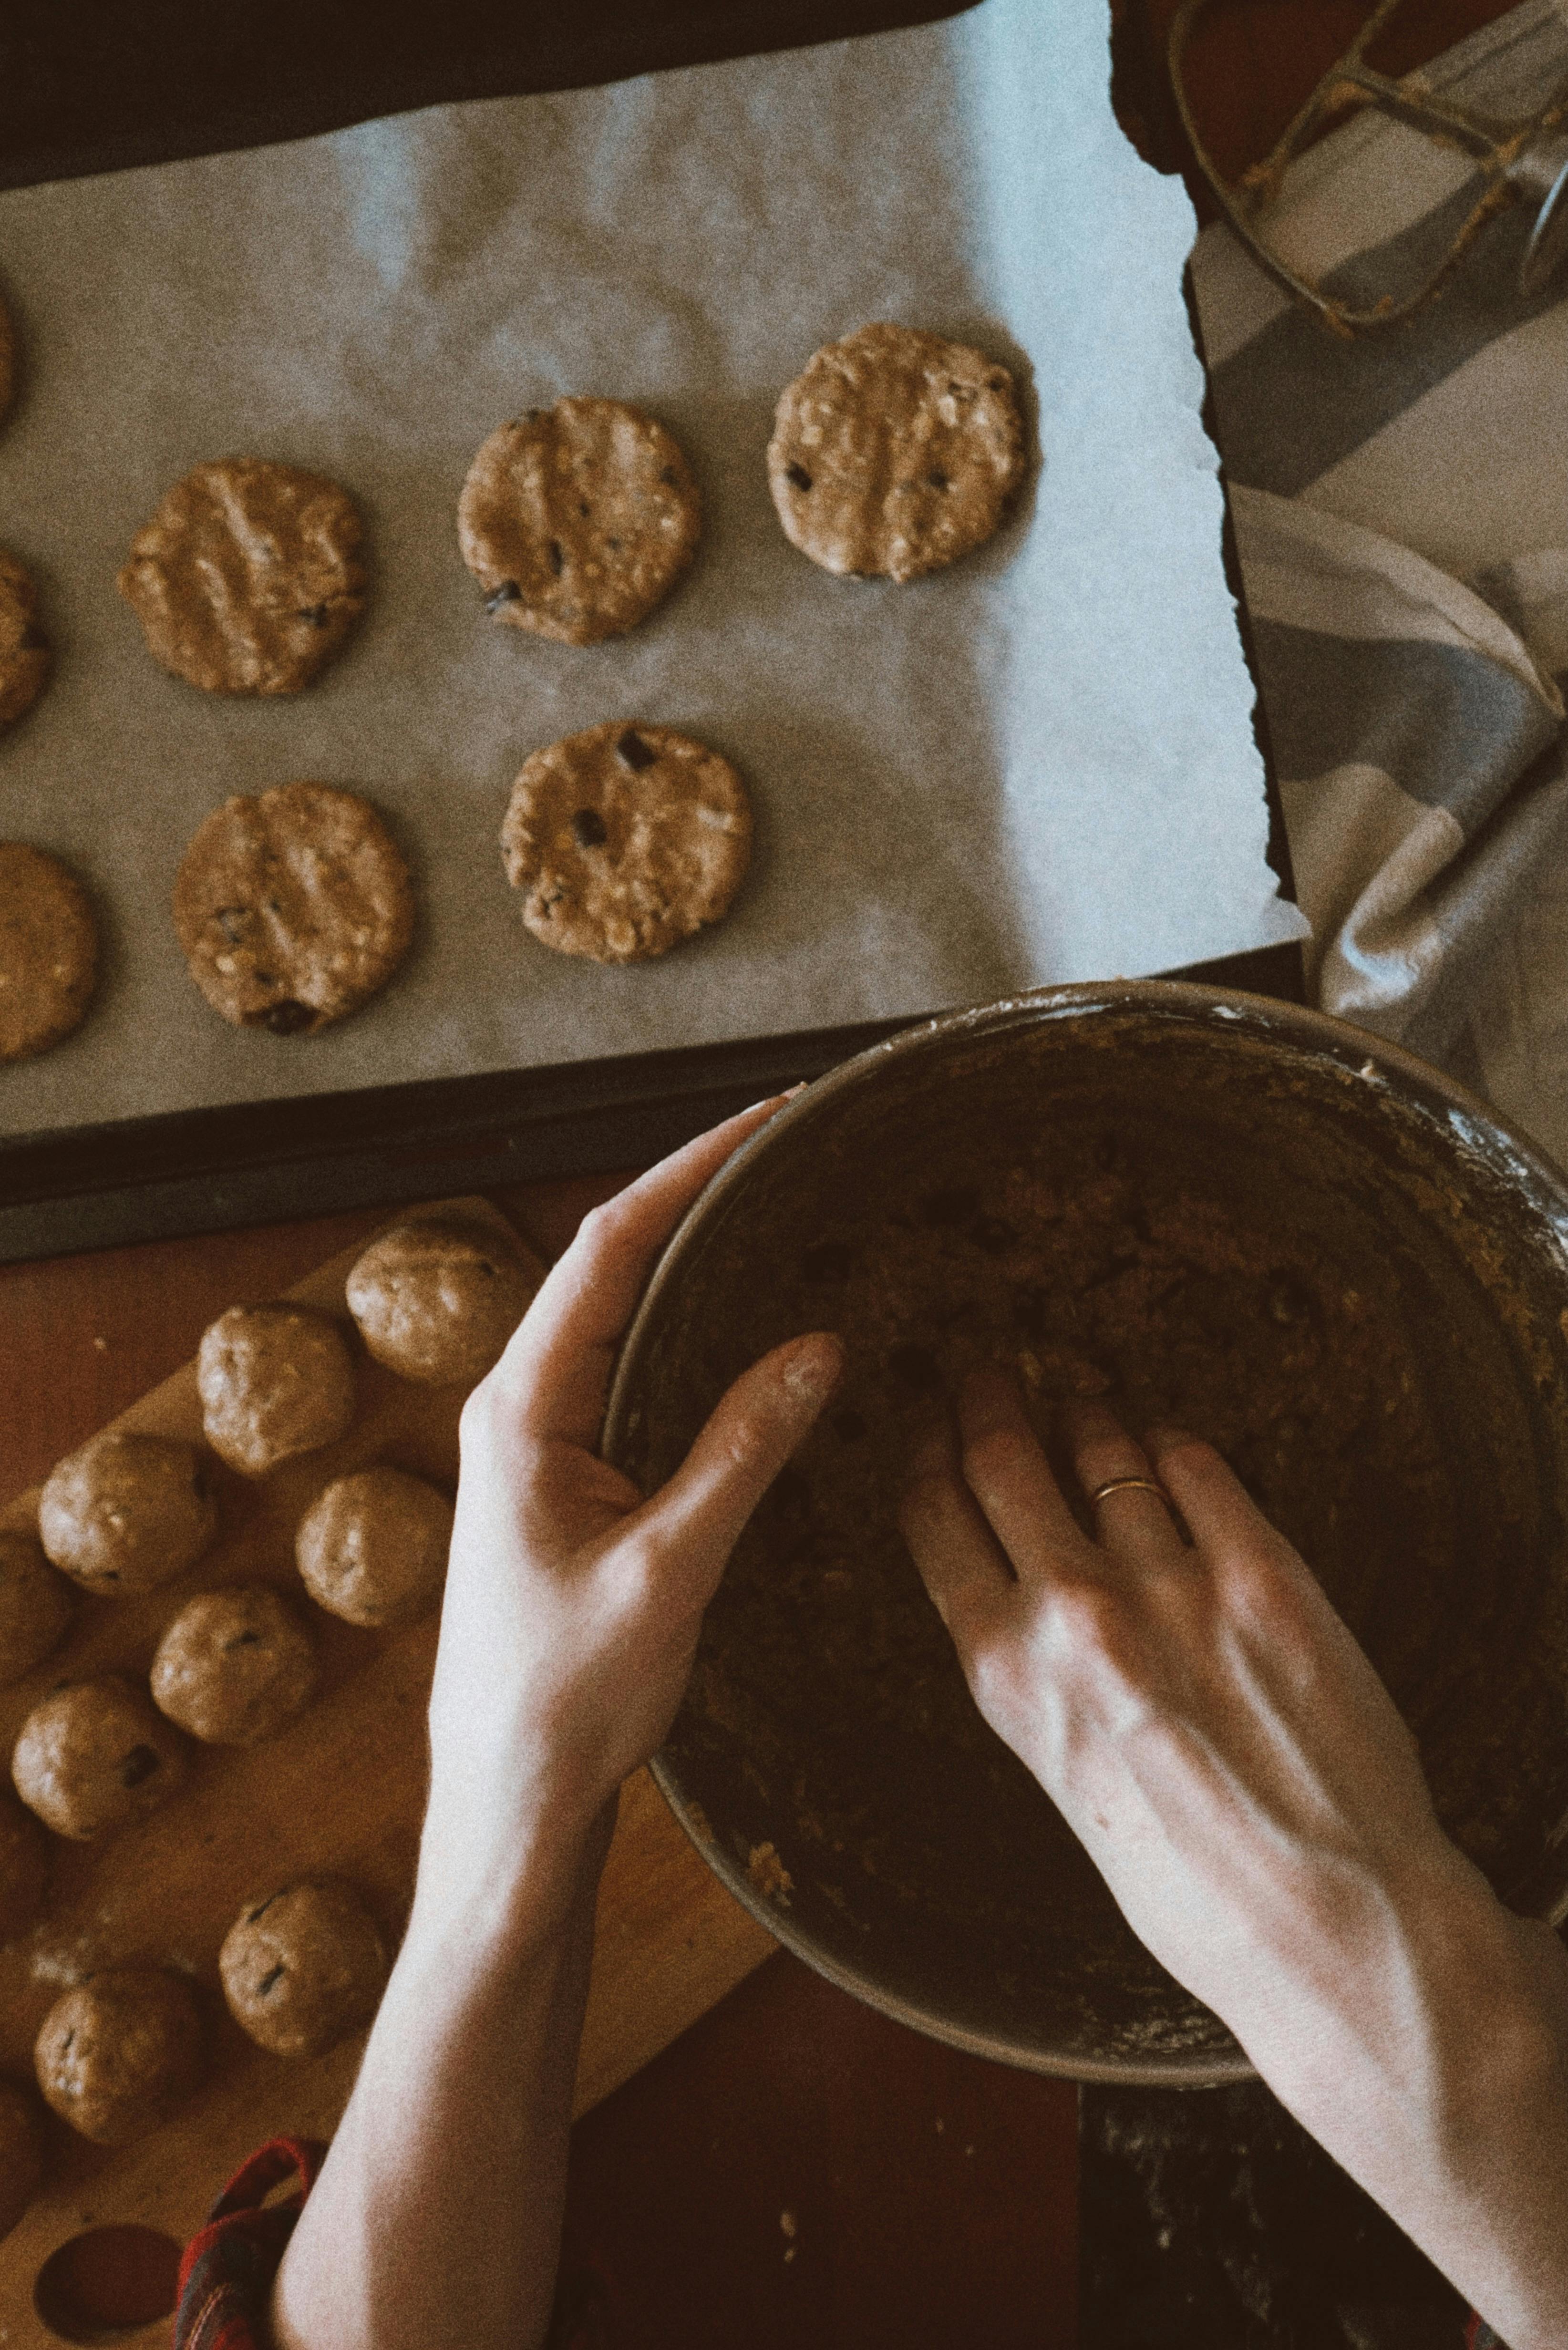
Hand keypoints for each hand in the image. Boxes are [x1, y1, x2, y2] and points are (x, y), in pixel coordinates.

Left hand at [422, 1094, 842, 1922]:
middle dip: (696, 1193)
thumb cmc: (568, 1697)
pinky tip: (742, 1322)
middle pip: (611, 1262)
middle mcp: (518, 1406)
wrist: (510, 1796)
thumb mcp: (672, 1568)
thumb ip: (743, 1450)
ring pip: (618, 1313)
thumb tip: (818, 1346)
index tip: (765, 1118)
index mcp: (524, 1408)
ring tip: (774, 1204)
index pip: (610, 1249)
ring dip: (691, 1255)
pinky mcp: (562, 1476)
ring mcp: (536, 1440)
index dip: (688, 1172)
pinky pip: (626, 1369)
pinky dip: (686, 1326)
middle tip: (786, 1142)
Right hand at [897, 1373, 1501, 2099]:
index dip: (927, 1455)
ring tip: (1080, 1393)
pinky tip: (1168, 1442)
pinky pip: (1199, 1469)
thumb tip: (1037, 1619)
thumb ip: (1042, 1690)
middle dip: (989, 1399)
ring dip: (1085, 1413)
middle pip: (1002, 1458)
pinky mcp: (1263, 1572)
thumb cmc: (1196, 1891)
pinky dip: (1175, 1446)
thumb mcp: (1068, 1789)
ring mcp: (1171, 1584)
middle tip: (991, 1369)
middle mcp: (1073, 1615)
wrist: (1333, 1920)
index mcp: (1006, 1676)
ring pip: (1103, 1452)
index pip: (934, 1519)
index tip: (929, 1426)